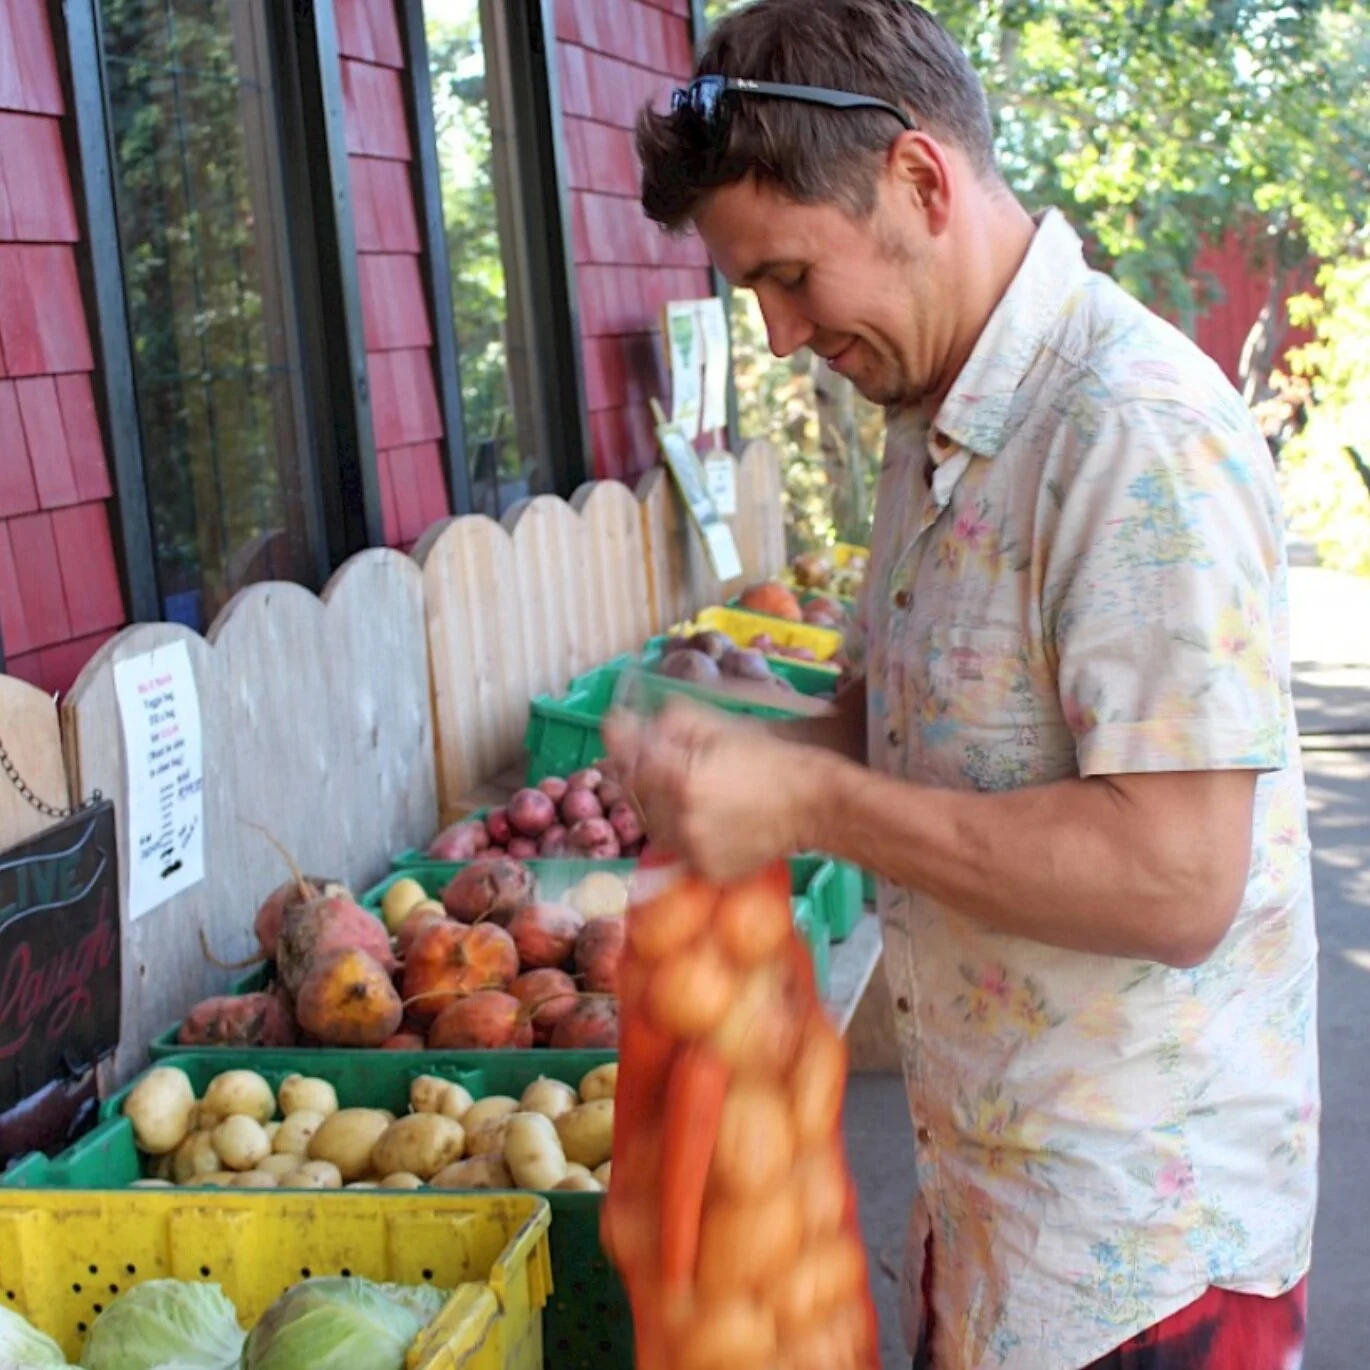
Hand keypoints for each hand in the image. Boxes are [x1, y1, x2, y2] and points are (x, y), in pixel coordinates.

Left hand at [602, 699, 820, 881]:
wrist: (809, 803)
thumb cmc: (765, 757)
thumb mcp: (715, 725)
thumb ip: (667, 721)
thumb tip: (623, 720)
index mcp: (680, 778)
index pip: (627, 763)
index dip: (620, 743)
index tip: (619, 726)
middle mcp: (680, 818)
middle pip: (636, 795)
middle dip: (644, 775)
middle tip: (668, 762)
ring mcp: (692, 850)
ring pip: (653, 826)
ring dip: (660, 806)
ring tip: (693, 792)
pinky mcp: (705, 870)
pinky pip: (676, 850)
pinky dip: (682, 833)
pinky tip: (706, 817)